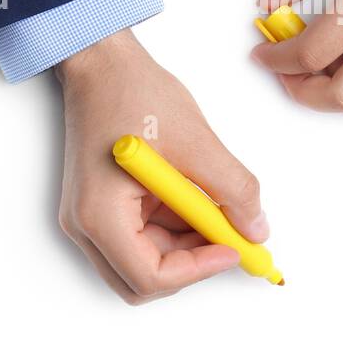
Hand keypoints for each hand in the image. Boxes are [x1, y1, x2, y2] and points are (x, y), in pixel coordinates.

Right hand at [55, 29, 265, 303]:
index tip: (235, 246)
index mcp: (99, 215)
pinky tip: (196, 194)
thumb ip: (233, 190)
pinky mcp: (103, 206)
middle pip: (144, 280)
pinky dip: (176, 226)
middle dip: (192, 263)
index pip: (150, 278)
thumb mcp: (196, 143)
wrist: (102, 62)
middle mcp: (86, 226)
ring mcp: (91, 217)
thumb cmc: (132, 92)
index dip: (200, 269)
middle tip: (231, 235)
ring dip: (187, 243)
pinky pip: (144, 236)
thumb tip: (256, 229)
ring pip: (147, 261)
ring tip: (215, 203)